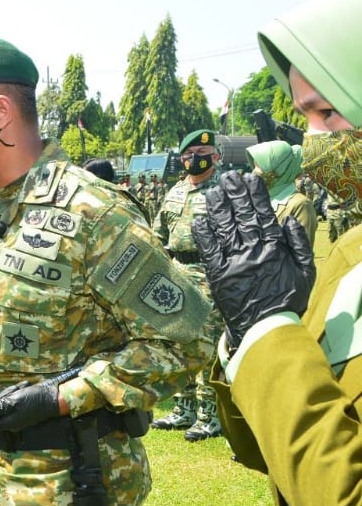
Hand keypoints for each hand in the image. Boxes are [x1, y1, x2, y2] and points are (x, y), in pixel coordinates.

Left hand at [0, 382, 59, 432]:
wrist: (53, 398)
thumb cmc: (34, 399)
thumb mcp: (13, 401)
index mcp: (8, 423)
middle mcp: (12, 423)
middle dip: (2, 398)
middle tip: (13, 391)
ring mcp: (17, 418)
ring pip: (5, 404)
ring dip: (10, 393)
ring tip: (21, 389)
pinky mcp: (21, 412)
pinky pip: (13, 402)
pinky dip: (16, 394)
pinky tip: (24, 389)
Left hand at [192, 171, 314, 346]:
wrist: (266, 327)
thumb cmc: (287, 300)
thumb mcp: (306, 272)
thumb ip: (299, 244)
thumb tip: (288, 220)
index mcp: (275, 248)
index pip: (263, 215)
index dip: (255, 196)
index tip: (250, 179)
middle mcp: (253, 250)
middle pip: (242, 217)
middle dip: (235, 195)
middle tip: (228, 178)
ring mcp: (234, 261)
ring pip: (224, 228)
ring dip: (218, 208)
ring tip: (212, 192)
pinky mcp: (218, 273)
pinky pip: (208, 249)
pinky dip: (204, 233)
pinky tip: (199, 219)